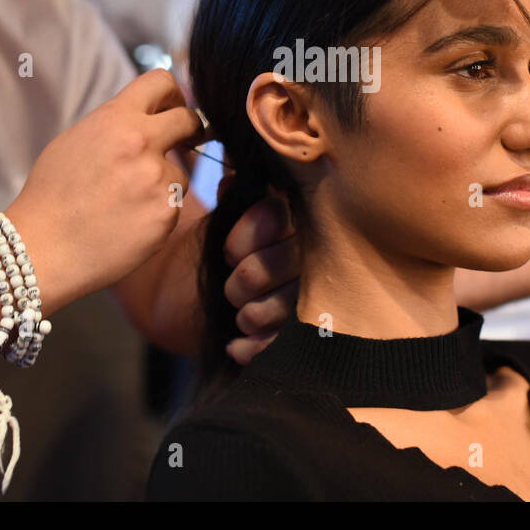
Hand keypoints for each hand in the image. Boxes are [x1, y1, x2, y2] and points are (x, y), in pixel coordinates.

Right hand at [9, 69, 200, 295]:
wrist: (42, 249)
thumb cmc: (51, 197)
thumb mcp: (76, 141)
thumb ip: (115, 125)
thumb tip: (147, 116)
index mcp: (115, 119)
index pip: (161, 81)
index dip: (172, 94)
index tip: (173, 107)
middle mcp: (141, 143)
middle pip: (188, 120)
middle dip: (189, 130)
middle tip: (184, 141)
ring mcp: (157, 179)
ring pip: (180, 172)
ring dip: (164, 183)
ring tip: (126, 203)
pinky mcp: (167, 212)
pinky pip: (173, 205)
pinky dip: (157, 213)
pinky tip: (127, 224)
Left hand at [221, 192, 298, 363]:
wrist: (216, 304)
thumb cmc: (236, 256)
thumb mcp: (230, 221)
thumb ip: (233, 199)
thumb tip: (230, 182)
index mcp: (295, 220)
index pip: (273, 216)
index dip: (244, 236)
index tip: (228, 252)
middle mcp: (312, 257)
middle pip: (272, 264)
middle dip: (241, 281)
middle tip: (232, 288)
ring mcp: (313, 299)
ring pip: (273, 308)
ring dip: (247, 314)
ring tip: (240, 314)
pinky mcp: (304, 339)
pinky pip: (277, 345)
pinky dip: (249, 347)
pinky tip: (235, 343)